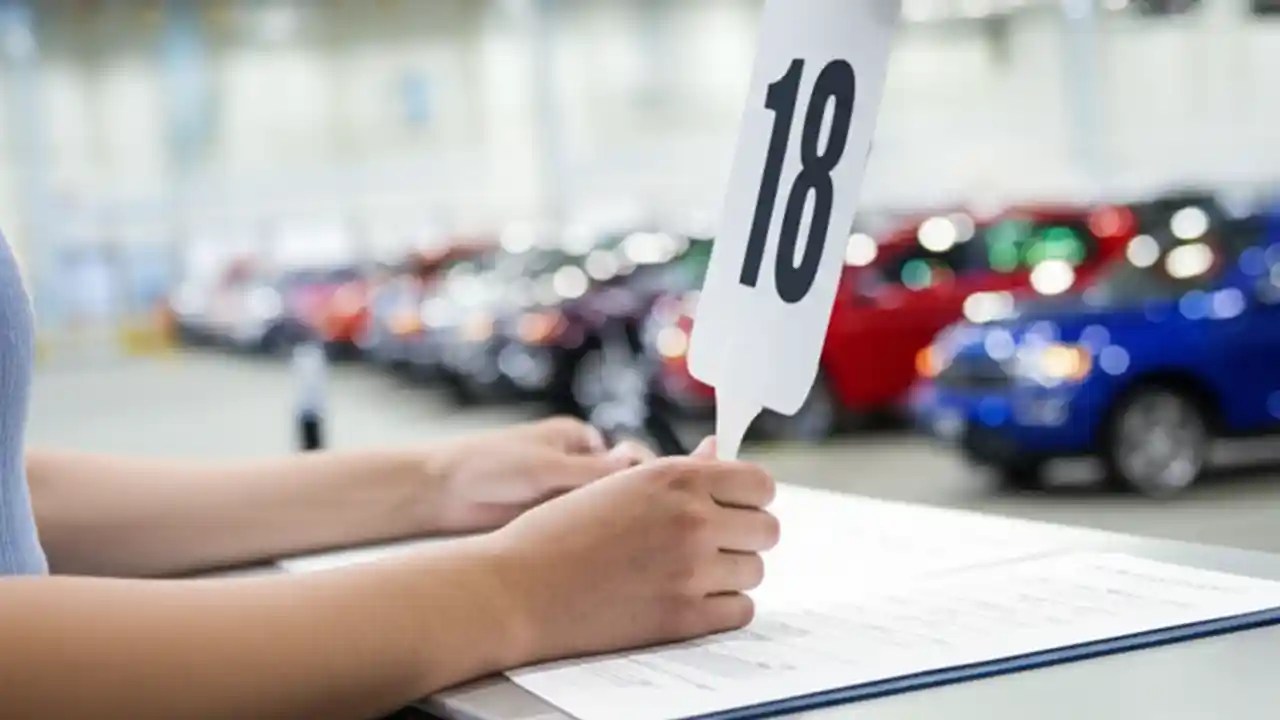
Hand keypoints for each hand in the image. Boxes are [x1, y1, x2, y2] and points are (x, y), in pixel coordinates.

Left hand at [427, 417, 654, 532]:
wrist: (439, 491)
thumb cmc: (488, 465)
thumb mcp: (545, 467)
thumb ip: (591, 470)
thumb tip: (638, 465)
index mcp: (578, 439)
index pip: (630, 457)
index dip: (649, 477)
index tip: (660, 498)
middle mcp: (576, 464)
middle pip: (622, 487)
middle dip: (637, 506)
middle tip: (653, 529)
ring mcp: (564, 493)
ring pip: (604, 512)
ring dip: (616, 527)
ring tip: (635, 548)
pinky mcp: (550, 520)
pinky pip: (583, 530)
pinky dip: (595, 541)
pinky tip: (607, 558)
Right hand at [483, 438, 779, 664]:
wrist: (516, 587)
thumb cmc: (558, 532)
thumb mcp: (619, 484)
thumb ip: (679, 471)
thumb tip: (721, 453)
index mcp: (675, 477)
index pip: (760, 484)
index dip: (750, 498)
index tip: (734, 509)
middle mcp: (691, 518)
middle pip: (767, 530)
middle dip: (744, 537)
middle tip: (711, 545)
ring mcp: (690, 569)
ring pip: (755, 571)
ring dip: (730, 574)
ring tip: (687, 573)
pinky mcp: (683, 616)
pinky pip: (740, 611)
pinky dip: (722, 608)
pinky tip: (689, 599)